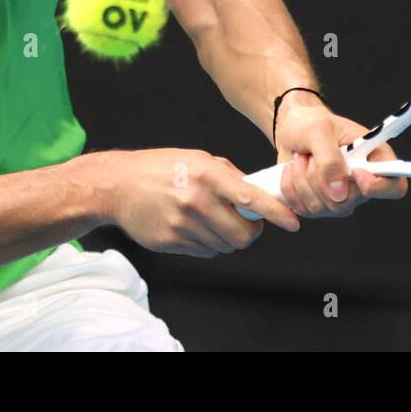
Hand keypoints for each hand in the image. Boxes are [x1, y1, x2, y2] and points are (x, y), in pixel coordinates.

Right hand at [106, 148, 300, 257]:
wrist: (117, 185)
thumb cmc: (162, 168)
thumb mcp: (198, 159)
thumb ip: (229, 176)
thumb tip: (258, 195)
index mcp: (206, 174)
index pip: (250, 199)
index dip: (276, 213)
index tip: (293, 223)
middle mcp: (196, 200)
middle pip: (243, 235)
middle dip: (250, 233)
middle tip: (245, 224)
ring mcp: (182, 224)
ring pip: (225, 246)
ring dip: (227, 238)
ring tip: (211, 221)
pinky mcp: (170, 242)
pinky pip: (205, 252)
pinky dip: (207, 244)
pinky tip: (193, 227)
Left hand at [273, 93, 407, 217]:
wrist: (290, 130)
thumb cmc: (310, 123)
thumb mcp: (318, 130)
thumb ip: (329, 159)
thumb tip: (338, 193)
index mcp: (375, 159)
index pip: (394, 187)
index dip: (377, 187)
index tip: (354, 172)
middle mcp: (361, 184)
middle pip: (347, 203)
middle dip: (319, 178)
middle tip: (311, 155)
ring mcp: (341, 198)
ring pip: (321, 207)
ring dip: (301, 180)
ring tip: (301, 158)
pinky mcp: (319, 206)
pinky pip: (303, 210)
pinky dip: (291, 190)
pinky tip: (291, 172)